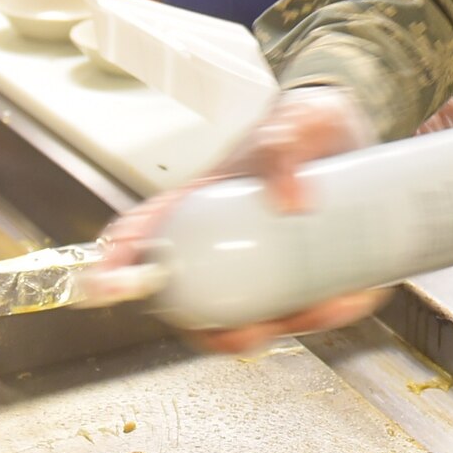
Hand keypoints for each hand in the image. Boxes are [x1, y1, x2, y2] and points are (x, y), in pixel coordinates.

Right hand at [84, 86, 380, 351]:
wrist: (351, 130)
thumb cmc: (306, 123)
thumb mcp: (296, 119)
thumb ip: (285, 147)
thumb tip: (288, 200)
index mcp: (199, 202)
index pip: (141, 234)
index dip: (112, 263)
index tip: (100, 287)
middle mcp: (223, 241)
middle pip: (191, 299)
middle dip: (209, 330)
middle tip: (244, 333)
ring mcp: (262, 261)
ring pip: (249, 314)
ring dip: (277, 328)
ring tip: (317, 310)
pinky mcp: (303, 271)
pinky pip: (304, 305)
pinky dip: (324, 311)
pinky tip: (351, 297)